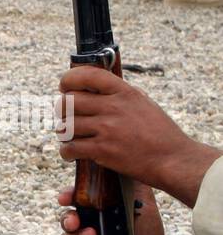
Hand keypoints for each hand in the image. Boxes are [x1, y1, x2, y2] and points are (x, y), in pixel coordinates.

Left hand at [56, 66, 219, 206]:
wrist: (172, 159)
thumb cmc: (159, 132)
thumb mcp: (143, 103)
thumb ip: (120, 95)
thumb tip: (95, 88)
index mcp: (125, 92)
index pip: (88, 75)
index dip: (69, 79)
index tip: (65, 86)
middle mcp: (114, 107)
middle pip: (68, 101)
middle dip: (61, 110)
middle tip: (67, 117)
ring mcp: (106, 129)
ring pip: (65, 125)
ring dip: (63, 133)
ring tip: (70, 136)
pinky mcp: (102, 150)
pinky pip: (69, 147)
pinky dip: (66, 152)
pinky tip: (71, 153)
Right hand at [57, 182, 163, 234]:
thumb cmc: (147, 227)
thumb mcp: (142, 199)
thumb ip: (132, 182)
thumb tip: (127, 157)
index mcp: (95, 208)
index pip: (74, 200)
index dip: (66, 197)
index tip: (66, 198)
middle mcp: (86, 225)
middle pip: (64, 220)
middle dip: (67, 220)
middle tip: (76, 221)